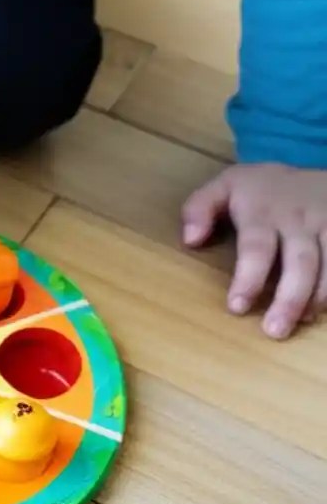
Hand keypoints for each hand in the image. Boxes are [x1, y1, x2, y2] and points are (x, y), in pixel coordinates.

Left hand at [182, 163, 326, 338]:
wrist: (310, 171)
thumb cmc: (258, 189)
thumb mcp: (223, 186)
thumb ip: (199, 209)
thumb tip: (190, 240)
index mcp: (263, 212)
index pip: (256, 248)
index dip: (249, 278)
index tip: (237, 307)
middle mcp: (300, 221)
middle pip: (300, 262)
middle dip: (289, 298)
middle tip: (274, 331)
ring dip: (319, 296)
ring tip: (302, 322)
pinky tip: (324, 310)